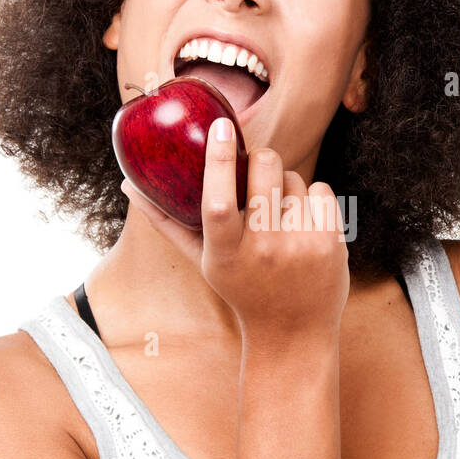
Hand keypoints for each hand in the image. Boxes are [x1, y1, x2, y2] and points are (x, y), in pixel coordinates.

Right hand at [121, 118, 349, 343]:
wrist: (293, 331)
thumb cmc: (241, 288)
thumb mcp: (202, 261)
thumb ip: (167, 222)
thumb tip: (128, 184)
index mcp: (226, 254)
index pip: (218, 200)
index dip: (219, 160)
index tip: (220, 127)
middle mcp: (264, 250)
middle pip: (265, 169)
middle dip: (260, 159)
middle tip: (256, 172)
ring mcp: (301, 246)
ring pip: (294, 177)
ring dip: (285, 186)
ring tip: (279, 217)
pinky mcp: (331, 243)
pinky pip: (322, 190)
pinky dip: (312, 198)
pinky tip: (303, 224)